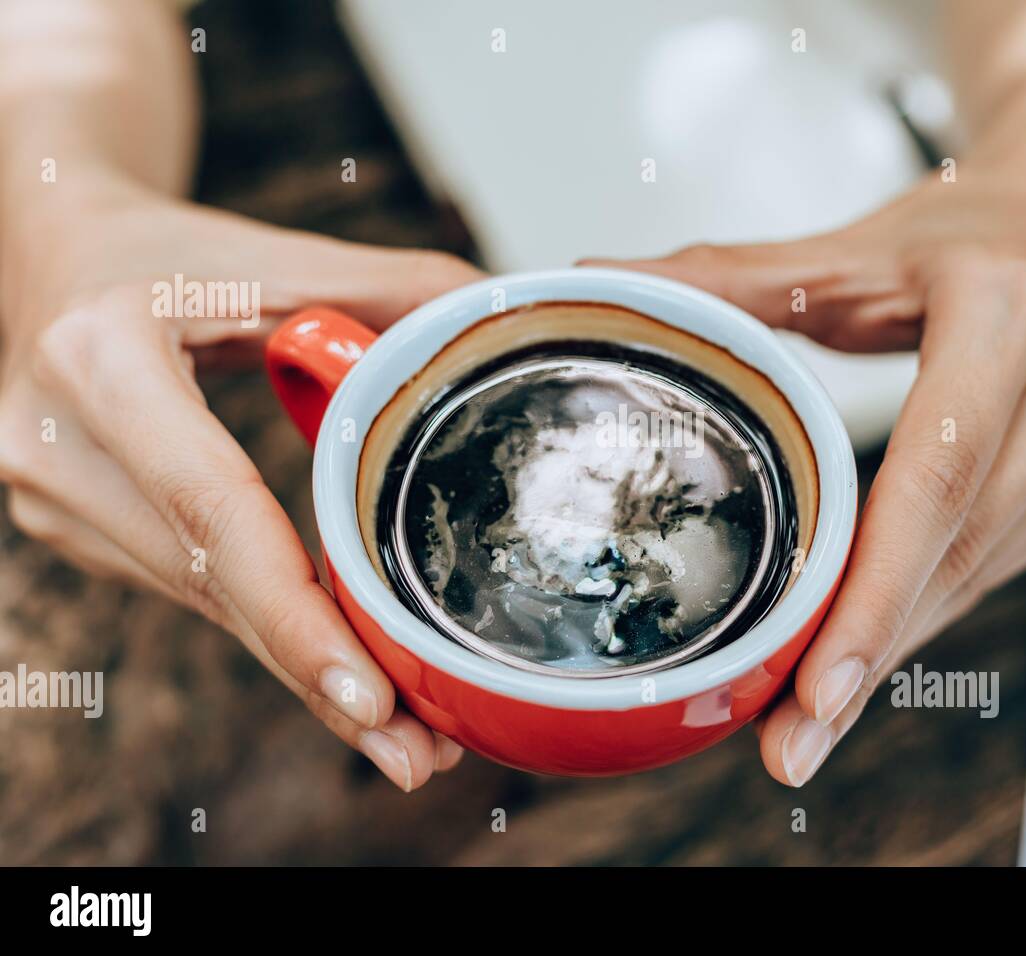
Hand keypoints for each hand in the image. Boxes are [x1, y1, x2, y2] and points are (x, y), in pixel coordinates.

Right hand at [0, 171, 483, 789]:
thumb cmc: (165, 253)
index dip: (295, 612)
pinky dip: (270, 629)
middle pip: (215, 587)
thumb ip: (393, 287)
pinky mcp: (75, 524)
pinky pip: (194, 588)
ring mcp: (56, 496)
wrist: (51, 256)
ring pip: (207, 606)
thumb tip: (505, 326)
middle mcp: (58, 443)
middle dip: (321, 678)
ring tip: (405, 735)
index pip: (213, 507)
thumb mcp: (270, 254)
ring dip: (303, 669)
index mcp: (104, 360)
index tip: (371, 697)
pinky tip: (339, 669)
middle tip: (418, 755)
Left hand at [589, 160, 1025, 785]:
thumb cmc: (959, 231)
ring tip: (810, 719)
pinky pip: (998, 561)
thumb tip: (604, 284)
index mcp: (1010, 313)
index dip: (875, 591)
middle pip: (955, 550)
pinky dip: (926, 606)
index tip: (815, 690)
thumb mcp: (852, 248)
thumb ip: (730, 277)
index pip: (938, 474)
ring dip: (894, 644)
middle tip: (788, 745)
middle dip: (868, 655)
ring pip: (978, 572)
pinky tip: (869, 644)